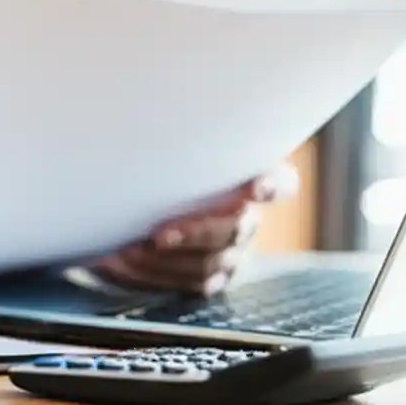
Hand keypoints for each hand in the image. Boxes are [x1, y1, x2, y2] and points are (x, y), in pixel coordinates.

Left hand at [94, 164, 298, 295]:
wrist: (136, 209)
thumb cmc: (163, 168)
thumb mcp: (175, 152)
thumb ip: (180, 144)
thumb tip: (153, 119)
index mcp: (253, 180)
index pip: (282, 182)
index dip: (273, 186)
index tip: (255, 187)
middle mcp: (248, 220)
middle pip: (236, 231)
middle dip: (196, 233)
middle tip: (159, 236)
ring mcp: (231, 254)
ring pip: (209, 265)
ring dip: (165, 260)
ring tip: (129, 252)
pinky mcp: (208, 279)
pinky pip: (187, 285)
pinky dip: (152, 276)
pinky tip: (123, 265)